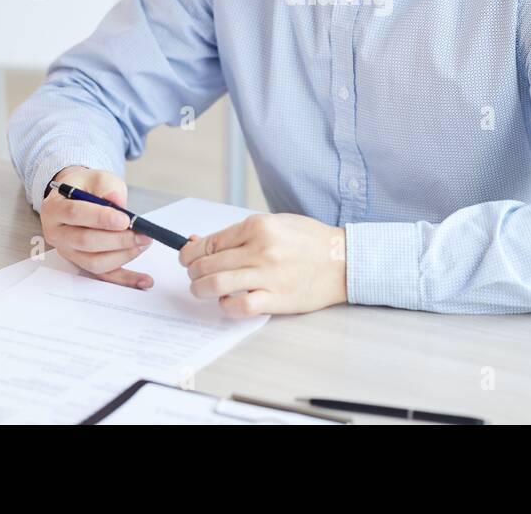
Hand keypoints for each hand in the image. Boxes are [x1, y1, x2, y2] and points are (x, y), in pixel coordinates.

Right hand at [39, 166, 152, 288]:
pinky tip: (144, 280)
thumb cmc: (86, 188)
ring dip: (123, 255)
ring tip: (143, 243)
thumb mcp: (96, 178)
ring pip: (94, 262)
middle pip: (84, 241)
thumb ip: (107, 186)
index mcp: (55, 209)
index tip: (125, 219)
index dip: (101, 218)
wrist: (76, 198)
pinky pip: (103, 275)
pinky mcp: (82, 263)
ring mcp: (68, 252)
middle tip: (141, 234)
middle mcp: (57, 234)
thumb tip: (117, 201)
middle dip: (117, 239)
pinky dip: (125, 279)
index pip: (75, 214)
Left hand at [177, 213, 347, 316]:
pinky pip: (239, 305)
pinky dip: (226, 305)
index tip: (187, 258)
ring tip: (202, 290)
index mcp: (258, 226)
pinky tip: (227, 302)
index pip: (209, 242)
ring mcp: (268, 275)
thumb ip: (239, 234)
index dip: (191, 253)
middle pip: (207, 264)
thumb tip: (199, 242)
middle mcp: (261, 249)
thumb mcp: (275, 224)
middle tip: (195, 276)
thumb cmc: (310, 240)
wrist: (343, 259)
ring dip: (200, 290)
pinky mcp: (277, 298)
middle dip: (193, 273)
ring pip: (215, 284)